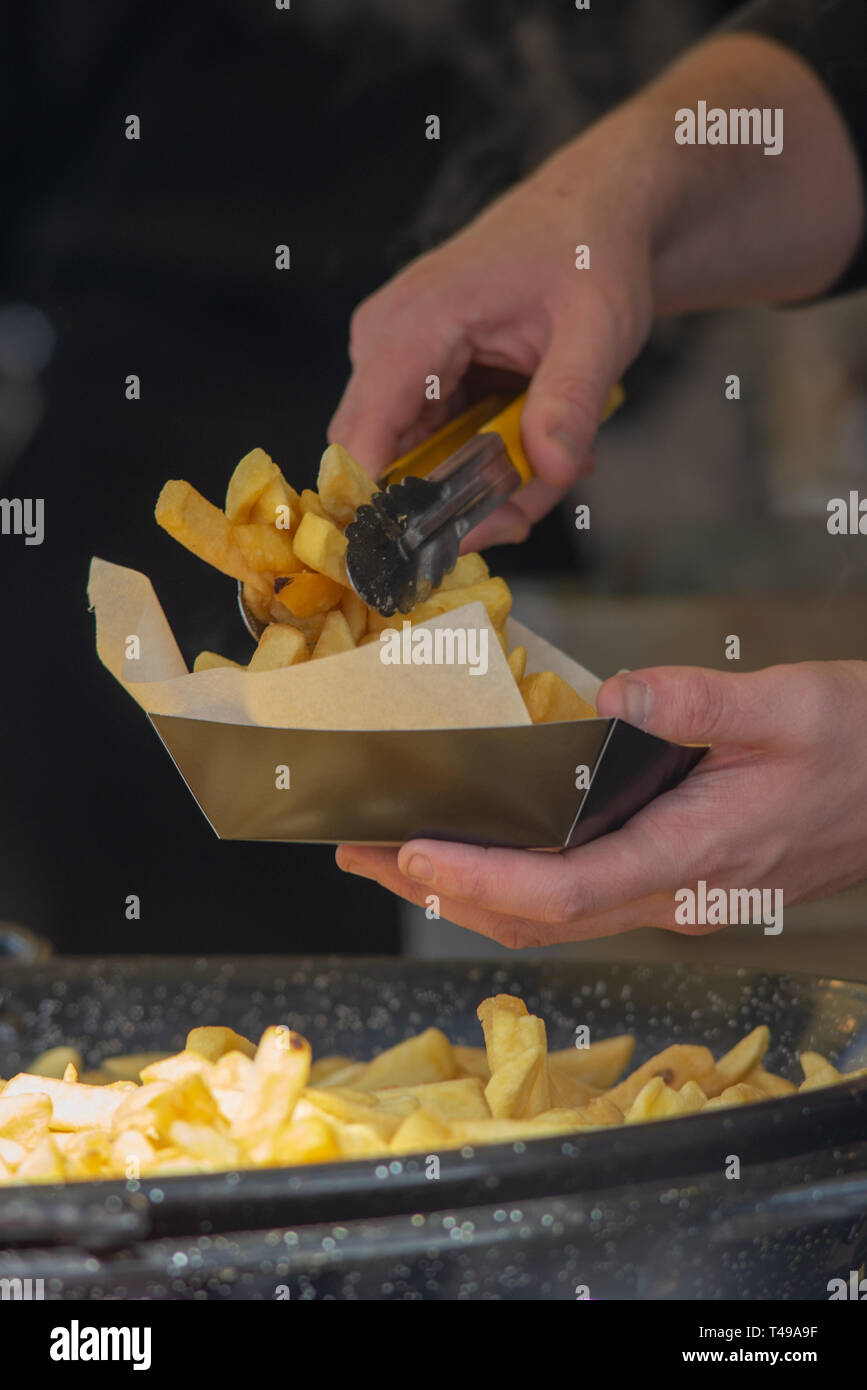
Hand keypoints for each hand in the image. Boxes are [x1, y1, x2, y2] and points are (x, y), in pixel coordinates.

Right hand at [328, 109, 656, 546]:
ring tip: (551, 465)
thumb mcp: (599, 328)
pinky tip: (536, 444)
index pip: (360, 439)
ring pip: (415, 465)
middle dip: (455, 509)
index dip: (374, 513)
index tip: (413, 568)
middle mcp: (385, 345)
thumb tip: (552, 471)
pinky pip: (434, 447)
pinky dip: (484, 463)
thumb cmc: (589, 255)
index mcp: (413, 326)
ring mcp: (395, 362)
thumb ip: (572, 402)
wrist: (591, 213)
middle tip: (527, 512)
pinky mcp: (414, 377)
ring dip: (480, 487)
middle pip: (388, 466)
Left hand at [335, 661, 866, 946]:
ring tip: (395, 854)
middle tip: (362, 851)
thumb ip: (698, 704)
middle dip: (442, 889)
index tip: (414, 852)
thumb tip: (613, 697)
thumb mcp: (788, 705)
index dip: (483, 879)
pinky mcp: (678, 885)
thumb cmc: (858, 747)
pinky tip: (483, 854)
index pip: (567, 890)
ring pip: (554, 919)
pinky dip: (516, 886)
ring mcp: (677, 898)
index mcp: (699, 852)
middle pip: (538, 917)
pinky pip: (580, 902)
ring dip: (469, 893)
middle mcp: (678, 894)